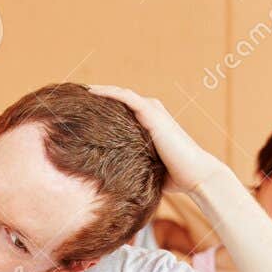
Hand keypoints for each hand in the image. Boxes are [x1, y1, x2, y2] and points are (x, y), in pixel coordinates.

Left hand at [88, 85, 226, 194]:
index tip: (83, 110)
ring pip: (121, 95)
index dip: (104, 108)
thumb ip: (134, 166)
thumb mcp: (148, 169)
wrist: (197, 175)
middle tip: (74, 97)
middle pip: (120, 99)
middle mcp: (152, 113)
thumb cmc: (176, 178)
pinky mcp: (153, 114)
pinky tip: (91, 92)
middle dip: (98, 97)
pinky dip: (108, 92)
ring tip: (78, 90)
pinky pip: (126, 98)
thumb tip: (113, 182)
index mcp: (150, 124)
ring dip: (100, 90)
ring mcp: (153, 112)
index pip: (123, 110)